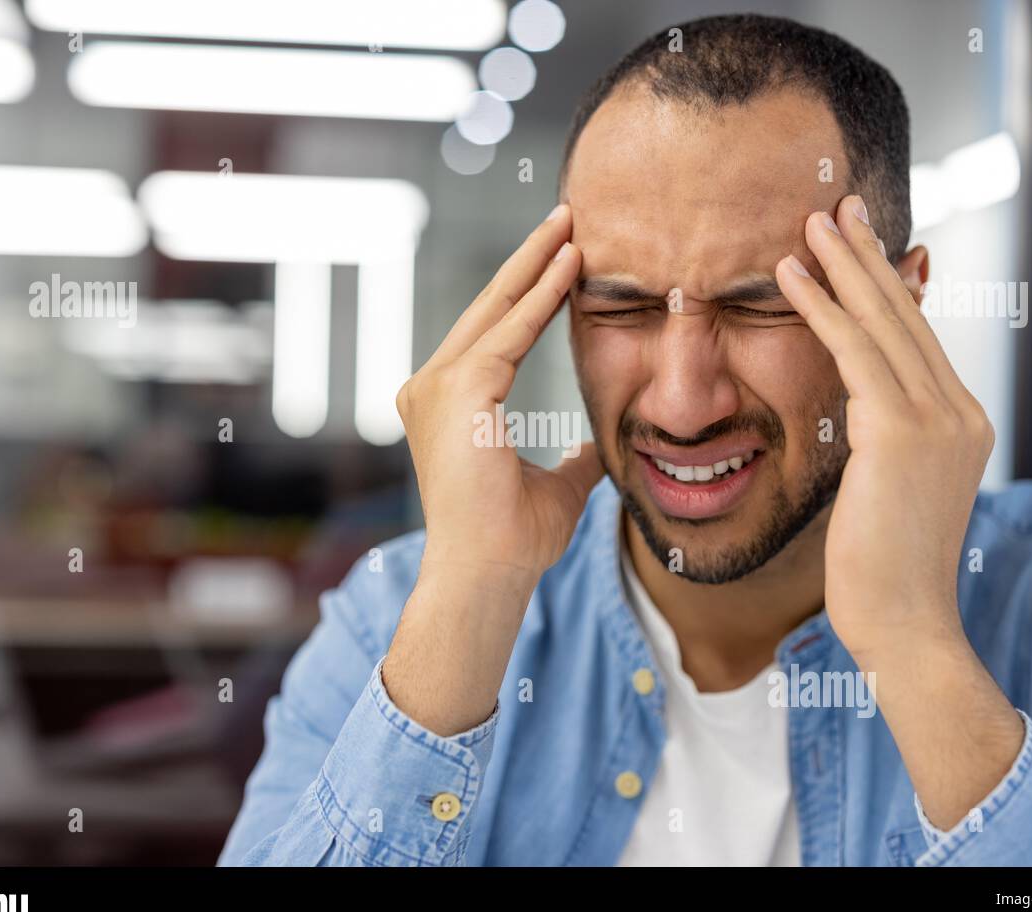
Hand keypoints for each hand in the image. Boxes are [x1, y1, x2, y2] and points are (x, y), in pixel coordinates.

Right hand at [395, 203, 603, 581]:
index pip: (495, 334)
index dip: (529, 294)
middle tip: (565, 217)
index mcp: (449, 407)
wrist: (488, 574)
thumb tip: (600, 444)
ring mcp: (435, 388)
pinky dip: (539, 298)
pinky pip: (507, 333)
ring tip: (571, 225)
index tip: (564, 258)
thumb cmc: (514, 540)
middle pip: (488, 309)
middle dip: (529, 262)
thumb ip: (574, 456)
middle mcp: (431, 389)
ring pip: (494, 310)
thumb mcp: (556, 486)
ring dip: (536, 265)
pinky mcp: (455, 392)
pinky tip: (570, 267)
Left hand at [775, 195, 994, 655]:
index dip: (887, 287)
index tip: (860, 246)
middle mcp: (959, 412)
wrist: (903, 625)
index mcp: (962, 424)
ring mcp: (937, 420)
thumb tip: (861, 414)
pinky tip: (787, 275)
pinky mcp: (900, 433)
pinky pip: (852, 351)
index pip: (917, 339)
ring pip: (882, 321)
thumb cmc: (881, 572)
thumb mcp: (890, 493)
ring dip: (842, 265)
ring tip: (810, 222)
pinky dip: (819, 307)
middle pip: (907, 315)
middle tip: (841, 205)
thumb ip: (886, 444)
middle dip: (869, 256)